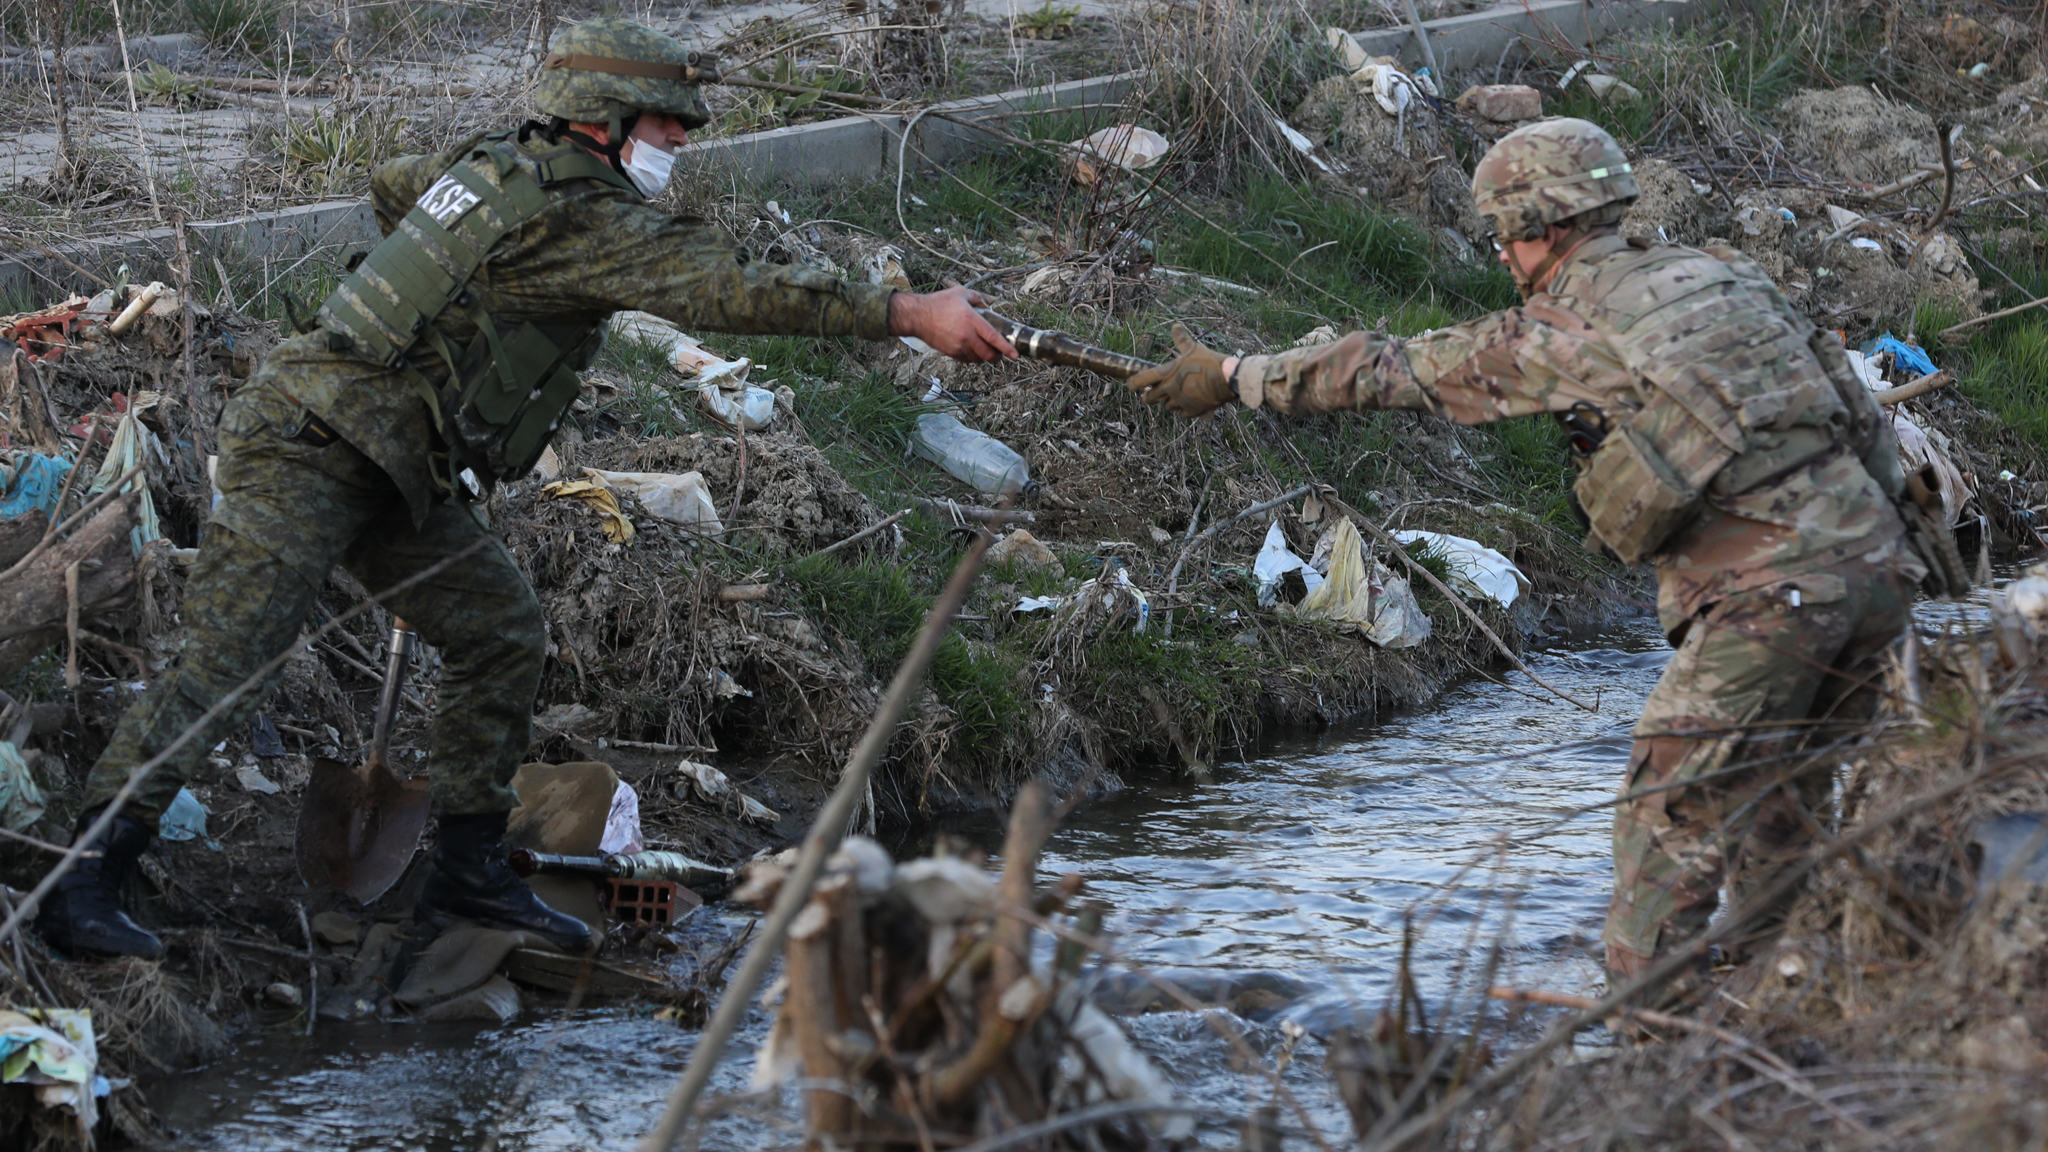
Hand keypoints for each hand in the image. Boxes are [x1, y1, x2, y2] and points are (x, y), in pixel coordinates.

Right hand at [888, 286, 1016, 362]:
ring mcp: (958, 346)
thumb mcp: (961, 293)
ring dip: (984, 357)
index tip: (1015, 355)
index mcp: (971, 320)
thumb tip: (988, 307)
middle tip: (1000, 353)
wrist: (918, 316)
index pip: (993, 338)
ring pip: (978, 359)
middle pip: (988, 355)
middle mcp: (966, 335)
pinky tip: (971, 350)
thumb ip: (978, 298)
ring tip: (984, 349)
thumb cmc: (938, 303)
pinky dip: (972, 358)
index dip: (1006, 348)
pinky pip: (967, 360)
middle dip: (997, 356)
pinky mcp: (951, 353)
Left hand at [1126, 323, 1234, 416]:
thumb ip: (1181, 339)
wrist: (1226, 378)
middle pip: (1149, 399)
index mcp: (1166, 374)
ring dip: (1167, 402)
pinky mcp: (1191, 411)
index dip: (1132, 384)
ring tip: (1172, 396)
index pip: (1139, 381)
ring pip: (1165, 407)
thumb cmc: (1208, 361)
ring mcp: (1180, 402)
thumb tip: (1175, 326)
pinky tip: (1187, 403)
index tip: (1132, 385)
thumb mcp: (1193, 348)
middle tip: (1150, 393)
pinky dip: (1182, 409)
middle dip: (1148, 396)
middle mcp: (1169, 390)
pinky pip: (1181, 414)